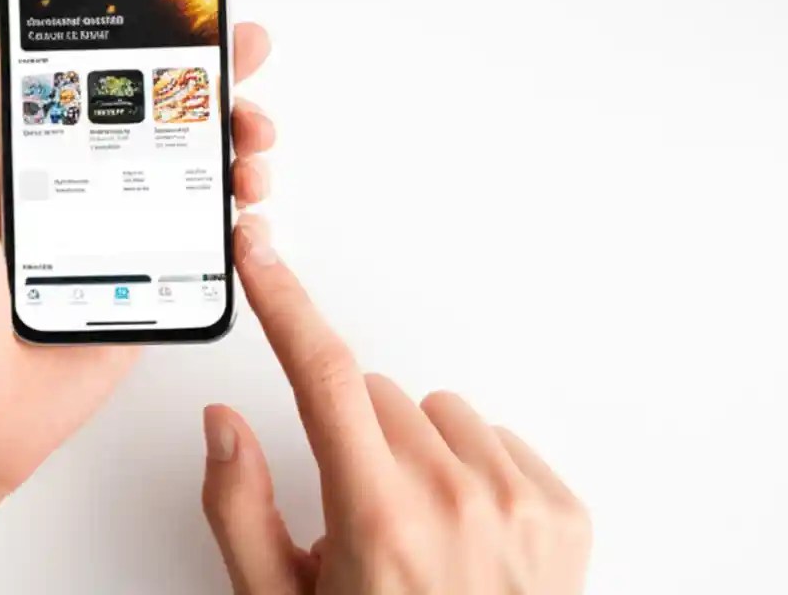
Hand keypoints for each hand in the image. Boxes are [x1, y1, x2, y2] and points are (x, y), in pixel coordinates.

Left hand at [0, 15, 274, 494]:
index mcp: (24, 162)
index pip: (93, 88)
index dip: (144, 52)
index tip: (190, 22)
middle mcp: (77, 192)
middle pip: (155, 124)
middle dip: (209, 93)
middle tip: (242, 74)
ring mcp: (116, 237)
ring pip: (187, 178)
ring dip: (231, 150)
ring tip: (251, 148)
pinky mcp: (145, 284)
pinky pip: (198, 244)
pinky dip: (233, 221)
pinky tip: (245, 208)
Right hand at [201, 221, 591, 593]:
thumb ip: (239, 509)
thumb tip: (225, 425)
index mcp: (375, 514)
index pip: (318, 376)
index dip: (284, 305)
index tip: (264, 257)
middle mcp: (454, 497)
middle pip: (374, 395)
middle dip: (351, 436)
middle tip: (354, 509)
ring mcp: (516, 502)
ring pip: (436, 412)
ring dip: (414, 450)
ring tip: (413, 524)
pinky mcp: (562, 512)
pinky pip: (497, 440)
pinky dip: (472, 471)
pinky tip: (462, 529)